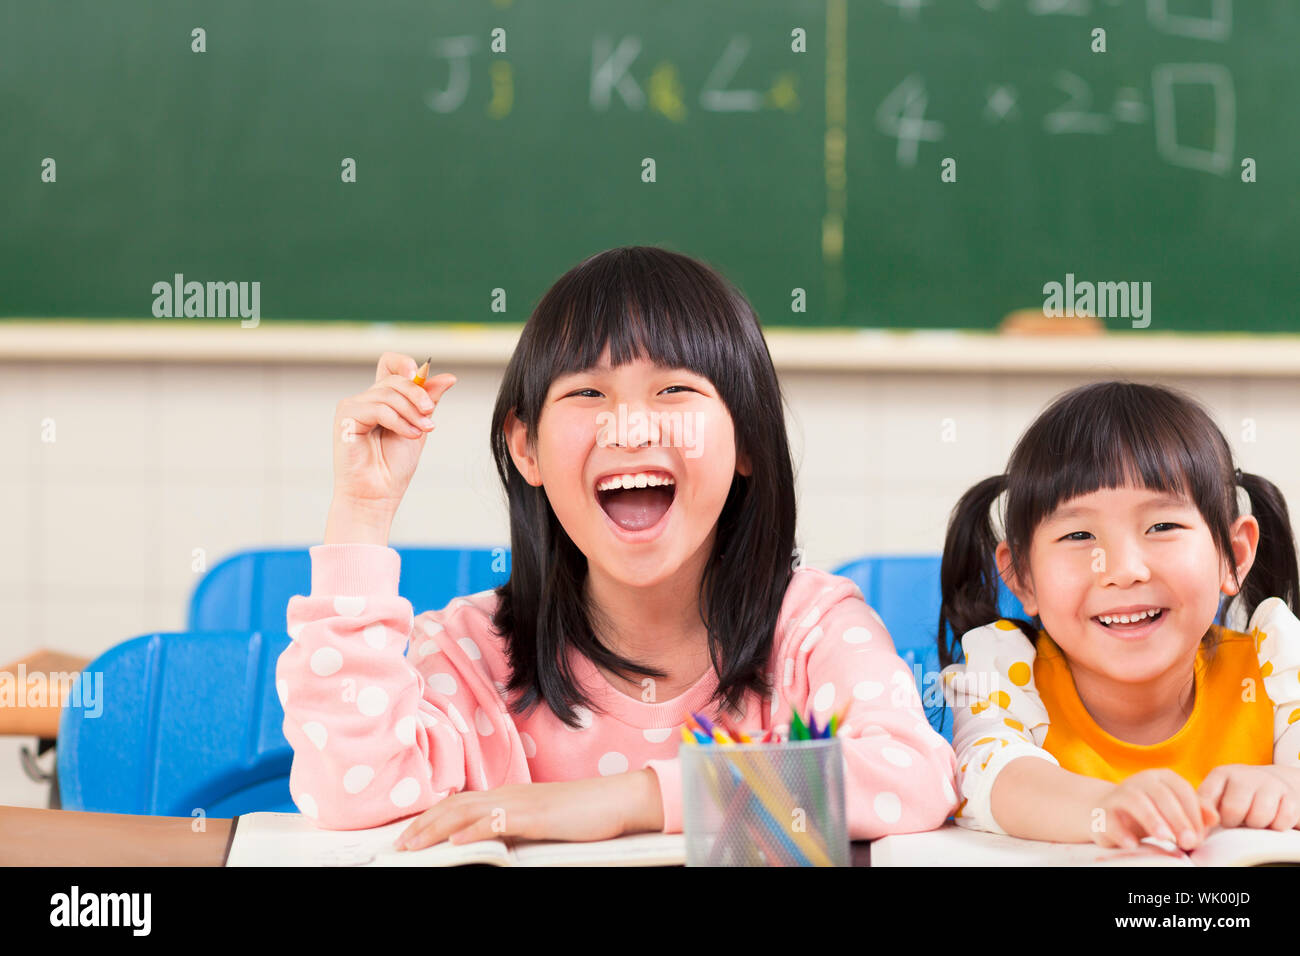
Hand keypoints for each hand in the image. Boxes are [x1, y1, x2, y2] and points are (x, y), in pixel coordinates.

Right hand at [331, 352, 456, 516]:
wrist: (378, 494)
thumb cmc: (393, 466)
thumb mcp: (419, 427)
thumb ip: (429, 401)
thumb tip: (448, 377)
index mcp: (382, 399)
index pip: (389, 364)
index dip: (405, 363)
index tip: (422, 375)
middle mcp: (366, 400)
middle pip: (394, 379)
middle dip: (418, 395)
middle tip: (430, 415)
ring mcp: (353, 407)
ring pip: (389, 394)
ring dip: (411, 413)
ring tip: (421, 431)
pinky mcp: (346, 417)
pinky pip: (378, 408)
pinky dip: (398, 421)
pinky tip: (409, 435)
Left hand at [393, 771, 660, 849]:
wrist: (617, 800)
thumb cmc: (584, 813)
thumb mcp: (541, 821)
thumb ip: (513, 827)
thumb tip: (486, 841)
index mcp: (509, 795)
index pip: (460, 803)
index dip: (431, 817)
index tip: (409, 834)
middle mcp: (509, 794)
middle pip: (455, 806)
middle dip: (422, 825)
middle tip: (398, 845)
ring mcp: (521, 804)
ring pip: (467, 812)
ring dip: (435, 829)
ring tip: (412, 845)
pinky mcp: (536, 816)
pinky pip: (498, 822)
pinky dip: (473, 831)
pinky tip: (456, 843)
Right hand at [1090, 768, 1218, 850]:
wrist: (1107, 813)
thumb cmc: (1150, 814)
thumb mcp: (1174, 812)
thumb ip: (1195, 813)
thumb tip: (1214, 818)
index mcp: (1162, 778)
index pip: (1182, 790)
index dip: (1193, 813)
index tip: (1200, 837)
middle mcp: (1140, 781)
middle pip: (1161, 794)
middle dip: (1178, 819)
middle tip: (1190, 842)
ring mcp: (1119, 794)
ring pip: (1136, 801)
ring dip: (1152, 820)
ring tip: (1165, 839)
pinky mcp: (1102, 812)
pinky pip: (1110, 819)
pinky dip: (1121, 832)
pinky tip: (1133, 844)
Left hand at [1197, 764, 1299, 830]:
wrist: (1278, 783)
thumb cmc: (1241, 796)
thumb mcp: (1219, 795)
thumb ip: (1206, 807)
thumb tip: (1206, 822)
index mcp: (1221, 774)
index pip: (1206, 798)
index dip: (1210, 817)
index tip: (1215, 823)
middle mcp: (1244, 775)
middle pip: (1233, 810)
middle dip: (1234, 823)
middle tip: (1239, 820)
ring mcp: (1269, 783)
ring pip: (1258, 818)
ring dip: (1257, 826)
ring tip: (1255, 819)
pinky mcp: (1290, 796)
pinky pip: (1281, 821)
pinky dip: (1277, 826)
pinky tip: (1273, 818)